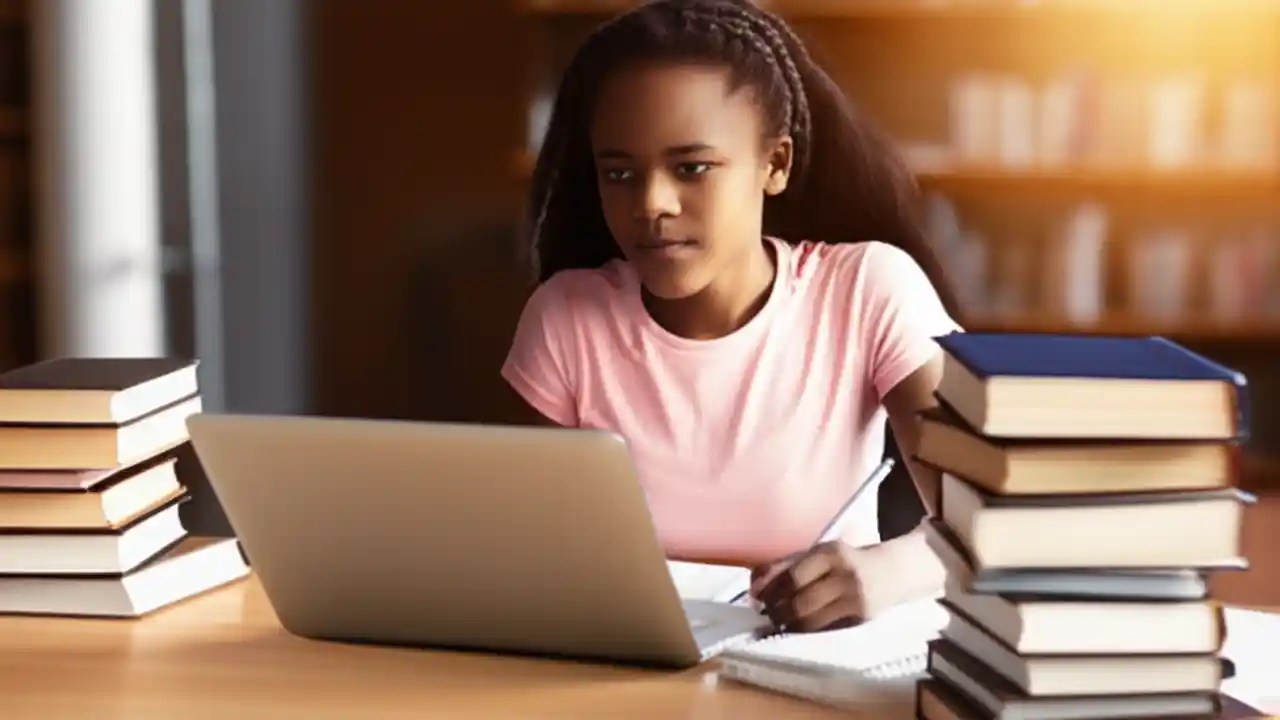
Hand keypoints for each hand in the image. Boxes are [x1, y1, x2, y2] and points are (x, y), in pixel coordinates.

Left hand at [748, 541, 898, 632]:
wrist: (894, 570)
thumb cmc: (846, 561)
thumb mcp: (819, 554)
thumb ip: (785, 564)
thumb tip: (753, 585)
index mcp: (830, 552)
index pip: (792, 576)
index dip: (770, 591)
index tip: (757, 599)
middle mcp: (844, 573)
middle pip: (800, 600)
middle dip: (778, 611)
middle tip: (767, 614)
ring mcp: (855, 597)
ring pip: (812, 619)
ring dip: (790, 624)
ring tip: (780, 622)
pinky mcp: (862, 616)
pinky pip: (827, 628)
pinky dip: (808, 630)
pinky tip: (799, 628)